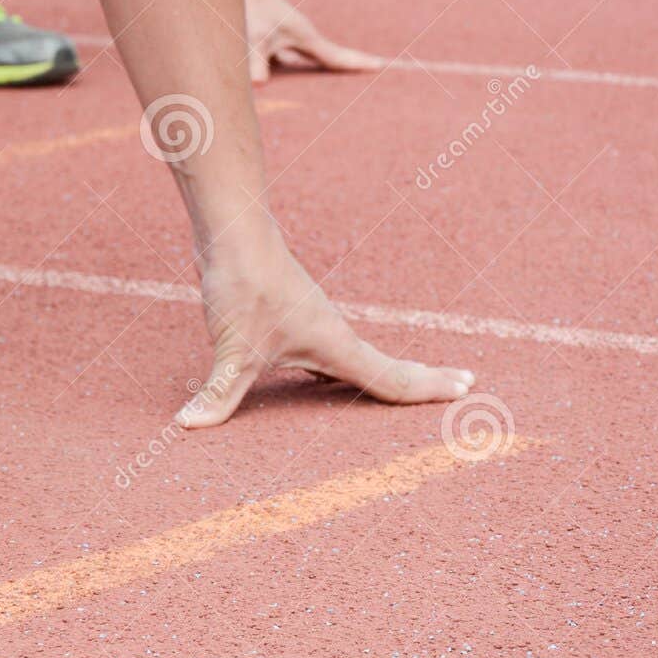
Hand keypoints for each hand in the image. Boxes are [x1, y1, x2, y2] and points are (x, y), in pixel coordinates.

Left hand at [176, 242, 473, 426]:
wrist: (232, 232)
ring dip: (383, 374)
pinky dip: (340, 369)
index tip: (468, 391)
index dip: (429, 388)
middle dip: (423, 380)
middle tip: (465, 386)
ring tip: (405, 388)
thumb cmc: (244, 285)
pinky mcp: (289, 316)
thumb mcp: (231, 349)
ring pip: (356, 358)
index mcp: (335, 344)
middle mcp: (332, 334)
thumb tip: (188, 425)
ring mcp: (313, 323)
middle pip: (387, 367)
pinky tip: (324, 380)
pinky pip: (327, 352)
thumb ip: (216, 393)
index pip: (391, 377)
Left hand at [243, 0, 383, 82]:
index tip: (380, 65)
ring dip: (313, 73)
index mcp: (305, 37)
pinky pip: (284, 60)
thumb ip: (256, 62)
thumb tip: (258, 85)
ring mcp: (287, 38)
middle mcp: (300, 38)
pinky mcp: (272, 39)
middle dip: (342, 70)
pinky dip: (288, 69)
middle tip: (369, 73)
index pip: (335, 56)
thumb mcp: (254, 37)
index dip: (356, 63)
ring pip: (304, 61)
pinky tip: (280, 77)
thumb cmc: (250, 8)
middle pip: (326, 60)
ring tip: (326, 89)